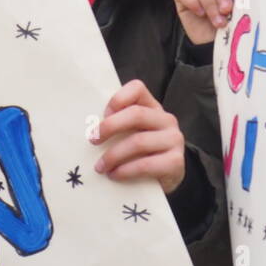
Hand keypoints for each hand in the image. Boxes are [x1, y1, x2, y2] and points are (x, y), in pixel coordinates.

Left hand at [90, 80, 185, 194]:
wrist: (168, 177)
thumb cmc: (142, 153)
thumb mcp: (132, 134)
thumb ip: (118, 126)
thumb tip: (90, 130)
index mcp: (153, 107)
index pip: (137, 88)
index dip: (118, 98)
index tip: (102, 115)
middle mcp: (167, 120)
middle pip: (136, 114)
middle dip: (110, 127)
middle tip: (93, 141)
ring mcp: (174, 140)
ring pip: (138, 142)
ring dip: (113, 155)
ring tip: (100, 167)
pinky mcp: (175, 162)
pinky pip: (146, 165)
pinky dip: (126, 171)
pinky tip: (115, 175)